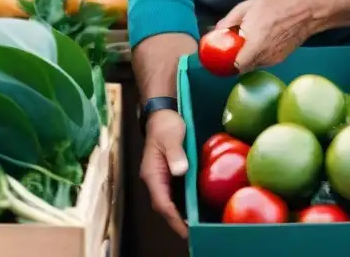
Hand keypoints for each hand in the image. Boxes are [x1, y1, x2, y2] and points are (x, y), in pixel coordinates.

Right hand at [140, 109, 188, 237]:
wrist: (161, 115)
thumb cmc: (165, 125)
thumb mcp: (171, 136)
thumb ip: (175, 153)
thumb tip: (180, 171)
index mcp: (152, 173)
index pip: (162, 202)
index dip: (174, 218)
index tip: (186, 230)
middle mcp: (154, 180)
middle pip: (164, 207)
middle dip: (177, 223)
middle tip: (194, 234)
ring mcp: (160, 178)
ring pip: (169, 203)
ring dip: (180, 216)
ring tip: (196, 227)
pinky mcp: (168, 175)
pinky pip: (174, 194)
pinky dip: (182, 204)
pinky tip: (194, 208)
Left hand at [215, 0, 317, 71]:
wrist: (304, 11)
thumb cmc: (275, 7)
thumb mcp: (246, 7)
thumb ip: (229, 21)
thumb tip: (217, 30)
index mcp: (254, 45)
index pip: (236, 66)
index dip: (227, 63)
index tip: (222, 55)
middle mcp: (264, 56)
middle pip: (244, 67)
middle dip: (236, 59)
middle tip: (232, 46)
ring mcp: (273, 59)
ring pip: (254, 65)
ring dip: (248, 57)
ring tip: (247, 42)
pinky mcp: (281, 58)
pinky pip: (264, 62)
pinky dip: (259, 56)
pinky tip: (260, 42)